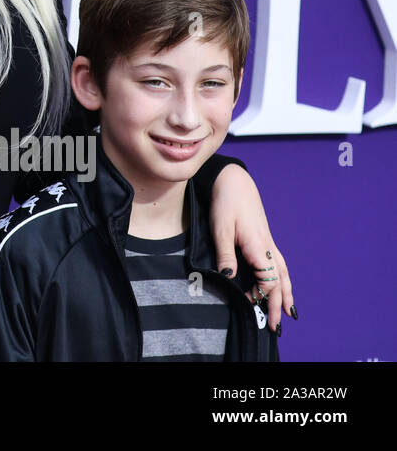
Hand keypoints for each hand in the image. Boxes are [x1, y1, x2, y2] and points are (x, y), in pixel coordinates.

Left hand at [210, 164, 294, 331]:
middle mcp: (268, 248)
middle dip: (279, 305)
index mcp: (259, 247)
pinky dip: (283, 280)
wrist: (234, 181)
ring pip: (283, 275)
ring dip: (286, 295)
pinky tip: (282, 287)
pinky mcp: (265, 240)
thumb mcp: (220, 229)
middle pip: (280, 282)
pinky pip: (279, 266)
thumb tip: (229, 277)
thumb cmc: (226, 203)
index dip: (261, 296)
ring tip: (288, 314)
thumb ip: (226, 254)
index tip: (250, 305)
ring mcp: (269, 244)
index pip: (268, 280)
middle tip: (276, 327)